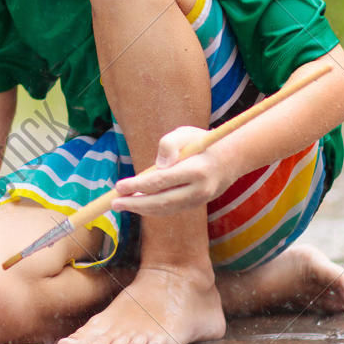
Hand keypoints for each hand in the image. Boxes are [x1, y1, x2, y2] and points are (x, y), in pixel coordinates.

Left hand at [110, 125, 231, 215]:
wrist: (229, 159)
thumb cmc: (201, 142)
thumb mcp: (184, 133)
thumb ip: (168, 145)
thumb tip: (156, 166)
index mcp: (197, 170)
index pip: (162, 181)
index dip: (138, 185)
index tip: (120, 186)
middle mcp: (199, 189)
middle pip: (162, 201)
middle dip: (135, 203)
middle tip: (115, 203)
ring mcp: (198, 200)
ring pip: (166, 209)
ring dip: (141, 209)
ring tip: (120, 205)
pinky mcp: (195, 205)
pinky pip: (170, 210)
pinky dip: (152, 209)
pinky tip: (137, 204)